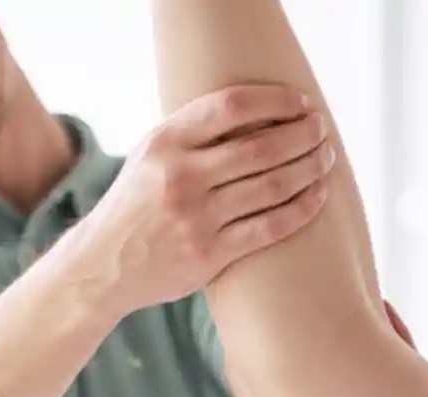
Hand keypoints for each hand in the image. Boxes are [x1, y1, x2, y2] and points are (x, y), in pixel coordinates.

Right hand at [75, 83, 335, 317]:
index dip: (275, 101)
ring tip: (324, 158)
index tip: (300, 103)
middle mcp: (179, 177)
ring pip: (272, 186)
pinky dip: (301, 209)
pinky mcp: (209, 254)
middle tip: (320, 130)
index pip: (231, 106)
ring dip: (309, 168)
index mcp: (164, 143)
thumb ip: (192, 133)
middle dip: (302, 135)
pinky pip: (269, 227)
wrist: (103, 265)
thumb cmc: (136, 203)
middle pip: (260, 146)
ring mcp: (195, 218)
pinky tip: (317, 196)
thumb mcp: (150, 156)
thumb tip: (257, 108)